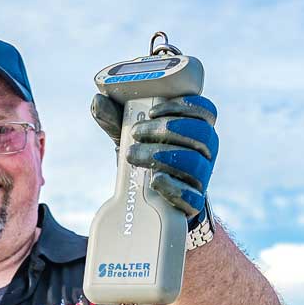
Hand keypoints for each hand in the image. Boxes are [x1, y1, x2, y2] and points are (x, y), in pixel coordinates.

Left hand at [91, 92, 218, 224]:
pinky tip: (155, 180)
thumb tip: (98, 101)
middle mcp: (205, 153)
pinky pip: (193, 197)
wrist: (147, 201)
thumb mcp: (132, 138)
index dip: (183, 106)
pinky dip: (173, 187)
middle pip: (202, 134)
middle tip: (136, 133)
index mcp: (197, 129)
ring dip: (162, 155)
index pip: (206, 111)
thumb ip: (117, 120)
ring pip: (195, 163)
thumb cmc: (145, 159)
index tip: (152, 111)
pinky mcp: (194, 204)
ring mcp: (202, 179)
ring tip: (133, 155)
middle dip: (167, 129)